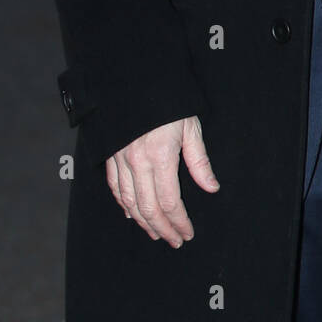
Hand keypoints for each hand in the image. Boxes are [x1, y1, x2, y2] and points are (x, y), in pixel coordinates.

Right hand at [105, 116, 218, 246]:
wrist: (134, 81)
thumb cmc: (168, 103)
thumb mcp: (191, 127)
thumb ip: (199, 162)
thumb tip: (211, 188)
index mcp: (160, 156)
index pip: (170, 202)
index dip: (179, 222)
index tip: (188, 233)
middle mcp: (137, 162)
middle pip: (148, 208)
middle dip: (163, 229)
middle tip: (174, 241)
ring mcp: (120, 160)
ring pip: (129, 202)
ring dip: (143, 222)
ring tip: (156, 233)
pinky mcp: (110, 156)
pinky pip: (115, 188)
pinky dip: (123, 204)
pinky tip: (132, 213)